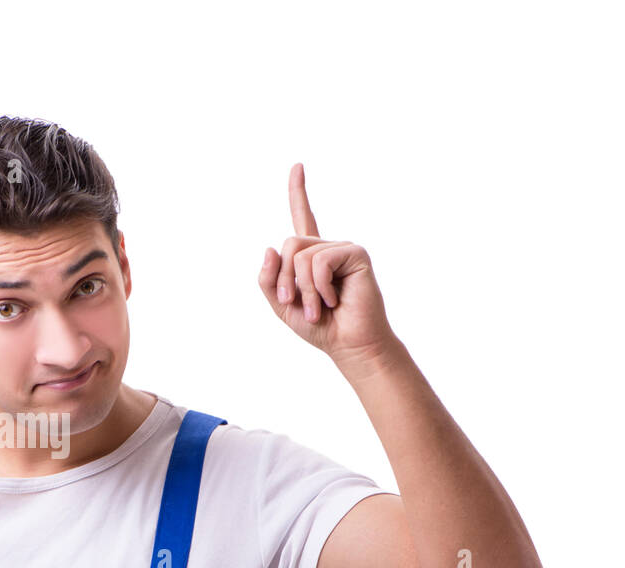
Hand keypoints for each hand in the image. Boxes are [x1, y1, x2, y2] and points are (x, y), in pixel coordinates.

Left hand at [257, 163, 398, 373]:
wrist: (348, 344)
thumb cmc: (320, 326)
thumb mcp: (281, 305)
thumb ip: (268, 279)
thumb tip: (270, 247)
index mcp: (309, 257)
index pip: (302, 218)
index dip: (298, 192)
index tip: (297, 166)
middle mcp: (326, 247)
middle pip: (287, 245)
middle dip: (284, 280)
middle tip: (297, 305)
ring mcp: (342, 248)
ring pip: (300, 255)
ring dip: (303, 289)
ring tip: (319, 307)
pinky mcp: (356, 254)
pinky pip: (320, 261)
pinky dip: (319, 286)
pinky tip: (334, 299)